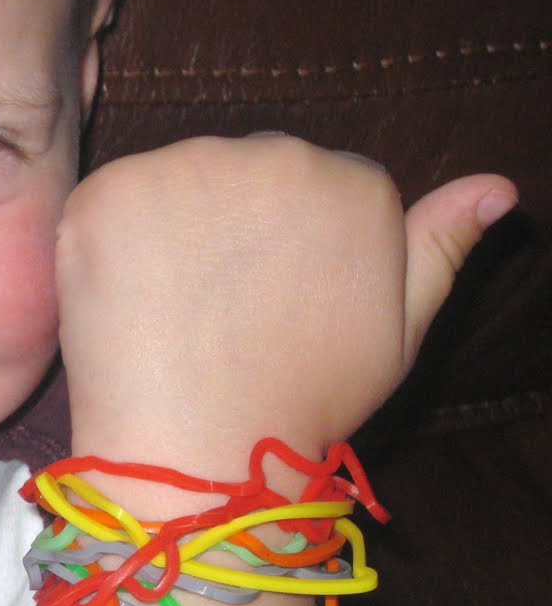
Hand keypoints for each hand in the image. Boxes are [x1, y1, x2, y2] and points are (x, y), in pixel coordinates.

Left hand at [57, 135, 515, 472]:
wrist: (202, 451)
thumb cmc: (303, 399)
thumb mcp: (399, 329)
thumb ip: (438, 247)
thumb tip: (498, 186)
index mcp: (354, 181)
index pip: (309, 181)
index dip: (279, 245)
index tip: (267, 301)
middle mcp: (276, 154)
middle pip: (240, 170)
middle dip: (224, 226)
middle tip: (215, 310)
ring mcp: (187, 168)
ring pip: (173, 181)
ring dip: (164, 229)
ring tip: (172, 309)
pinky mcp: (111, 190)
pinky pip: (107, 200)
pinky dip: (108, 242)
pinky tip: (125, 299)